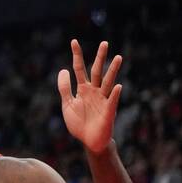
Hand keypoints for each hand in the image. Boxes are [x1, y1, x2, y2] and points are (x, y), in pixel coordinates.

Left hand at [58, 39, 121, 153]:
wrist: (88, 141)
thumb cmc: (79, 123)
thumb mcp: (67, 104)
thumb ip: (64, 87)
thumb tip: (63, 69)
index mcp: (83, 89)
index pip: (79, 68)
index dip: (76, 55)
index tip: (74, 41)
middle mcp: (94, 92)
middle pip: (97, 71)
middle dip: (100, 57)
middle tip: (104, 43)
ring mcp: (102, 100)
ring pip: (107, 82)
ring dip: (113, 70)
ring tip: (118, 57)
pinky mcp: (108, 111)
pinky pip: (112, 101)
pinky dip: (114, 93)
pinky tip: (117, 85)